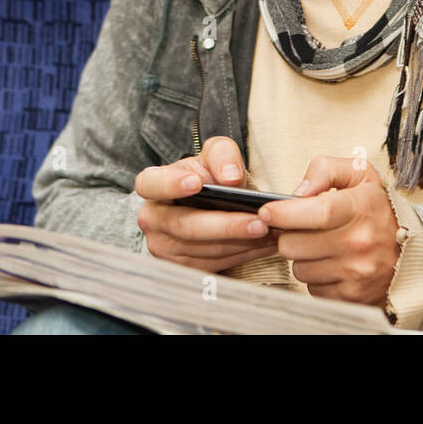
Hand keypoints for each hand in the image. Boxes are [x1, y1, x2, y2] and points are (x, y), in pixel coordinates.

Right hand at [134, 135, 280, 271]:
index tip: (196, 183)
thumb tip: (231, 178)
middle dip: (226, 226)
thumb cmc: (207, 176)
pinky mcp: (183, 268)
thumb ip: (222, 155)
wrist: (207, 205)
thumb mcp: (214, 155)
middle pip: (186, 226)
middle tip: (260, 222)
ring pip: (205, 250)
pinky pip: (216, 264)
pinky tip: (265, 244)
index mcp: (152, 185)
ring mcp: (164, 248)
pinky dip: (244, 254)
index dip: (171, 185)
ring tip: (272, 232)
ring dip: (242, 243)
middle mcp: (153, 220)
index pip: (150, 184)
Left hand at [257, 156, 400, 308]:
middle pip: (294, 244)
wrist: (409, 250)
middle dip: (290, 235)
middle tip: (302, 228)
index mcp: (360, 208)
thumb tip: (297, 192)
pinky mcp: (351, 296)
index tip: (267, 211)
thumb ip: (325, 169)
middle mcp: (359, 243)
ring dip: (302, 257)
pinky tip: (330, 263)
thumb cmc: (376, 208)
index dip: (284, 213)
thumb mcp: (359, 173)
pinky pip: (311, 287)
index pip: (316, 212)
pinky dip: (315, 276)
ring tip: (321, 245)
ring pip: (299, 268)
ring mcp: (356, 272)